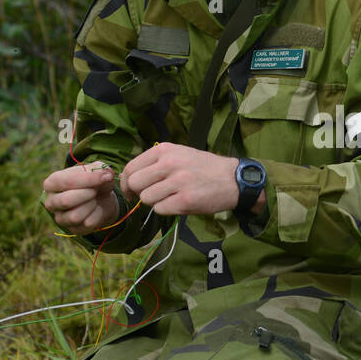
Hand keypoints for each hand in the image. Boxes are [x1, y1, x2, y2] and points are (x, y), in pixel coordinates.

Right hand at [42, 161, 120, 232]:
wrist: (102, 198)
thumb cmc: (94, 181)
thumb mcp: (97, 169)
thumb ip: (99, 169)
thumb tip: (105, 175)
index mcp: (51, 183)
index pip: (64, 182)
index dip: (87, 179)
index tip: (105, 176)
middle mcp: (51, 202)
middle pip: (66, 201)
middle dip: (88, 194)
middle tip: (95, 190)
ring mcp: (60, 218)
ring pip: (75, 216)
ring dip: (91, 206)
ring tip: (94, 199)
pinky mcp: (72, 229)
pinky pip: (87, 224)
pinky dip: (97, 215)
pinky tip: (96, 209)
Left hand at [122, 143, 261, 215]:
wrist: (233, 179)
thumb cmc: (204, 168)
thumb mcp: (179, 153)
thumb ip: (156, 162)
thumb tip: (131, 179)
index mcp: (165, 150)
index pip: (130, 167)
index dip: (126, 183)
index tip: (131, 190)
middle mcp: (169, 163)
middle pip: (135, 184)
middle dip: (139, 194)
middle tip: (149, 196)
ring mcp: (178, 182)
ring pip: (146, 199)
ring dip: (154, 202)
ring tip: (169, 198)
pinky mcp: (186, 200)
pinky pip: (160, 209)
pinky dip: (166, 210)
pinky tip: (178, 204)